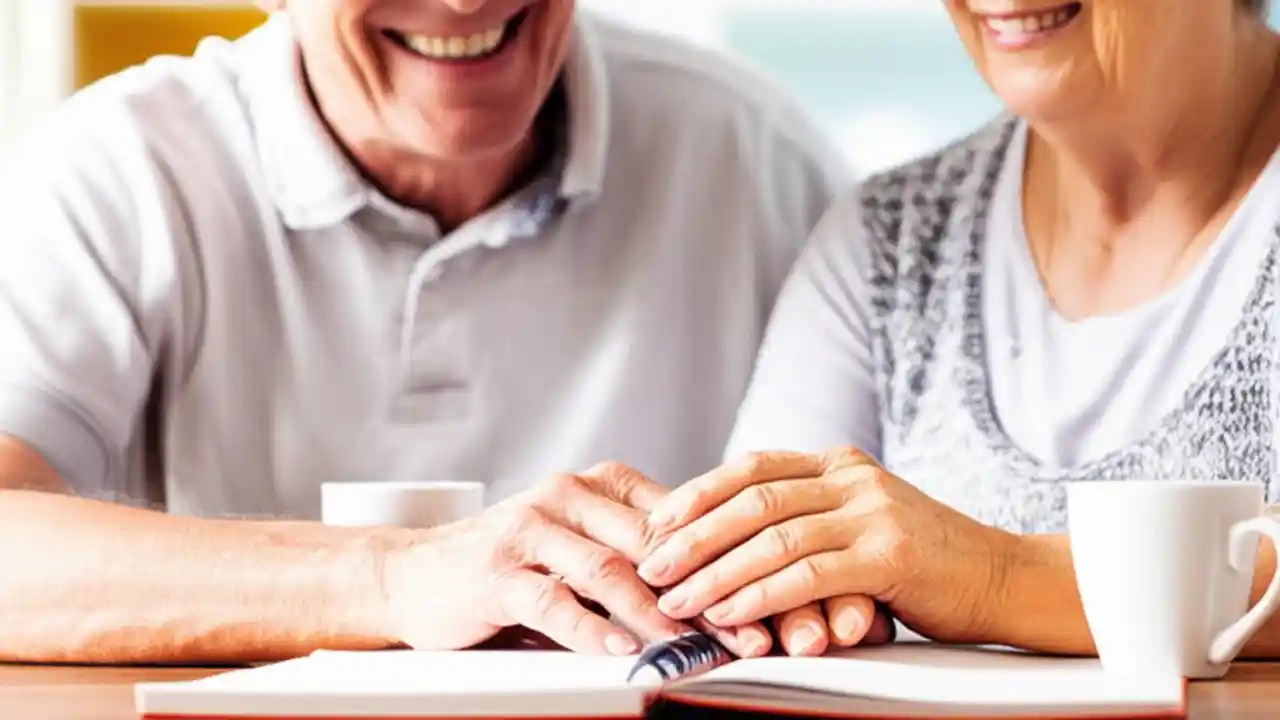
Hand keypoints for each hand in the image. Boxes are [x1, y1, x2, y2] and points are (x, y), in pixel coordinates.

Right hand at [376, 462, 772, 656]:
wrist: (417, 572)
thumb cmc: (514, 562)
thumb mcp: (581, 542)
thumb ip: (639, 551)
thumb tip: (730, 584)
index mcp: (601, 484)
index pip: (679, 519)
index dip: (729, 559)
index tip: (771, 601)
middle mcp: (568, 495)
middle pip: (653, 544)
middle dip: (707, 592)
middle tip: (750, 634)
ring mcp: (530, 530)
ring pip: (607, 570)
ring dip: (655, 612)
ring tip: (693, 644)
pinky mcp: (497, 570)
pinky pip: (552, 601)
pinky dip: (590, 630)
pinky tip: (620, 653)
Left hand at [636, 449, 1016, 645]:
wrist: (1006, 579)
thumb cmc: (927, 562)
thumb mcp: (865, 522)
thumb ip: (811, 519)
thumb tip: (732, 541)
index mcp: (839, 464)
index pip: (752, 467)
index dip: (699, 494)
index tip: (657, 522)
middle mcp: (852, 478)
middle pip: (752, 498)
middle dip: (694, 534)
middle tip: (651, 564)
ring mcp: (873, 512)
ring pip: (773, 536)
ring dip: (716, 571)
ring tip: (678, 599)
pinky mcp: (890, 555)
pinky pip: (807, 574)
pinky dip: (761, 596)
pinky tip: (731, 615)